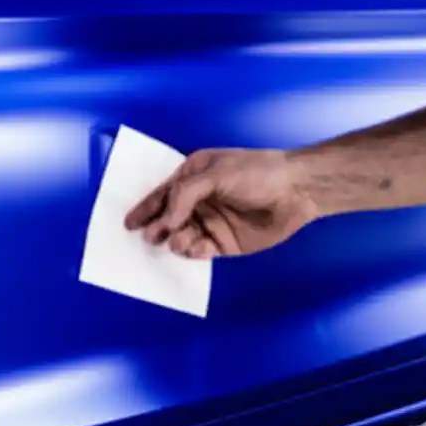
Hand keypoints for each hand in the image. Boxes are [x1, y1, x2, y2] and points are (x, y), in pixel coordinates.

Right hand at [124, 148, 318, 258]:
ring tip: (178, 239)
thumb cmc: (256, 173)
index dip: (145, 208)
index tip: (128, 223)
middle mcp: (197, 201)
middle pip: (167, 218)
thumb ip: (186, 194)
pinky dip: (192, 252)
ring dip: (174, 240)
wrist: (296, 191)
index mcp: (193, 177)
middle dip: (156, 227)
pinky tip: (194, 247)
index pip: (162, 194)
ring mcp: (209, 223)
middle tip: (151, 235)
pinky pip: (198, 251)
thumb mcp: (216, 173)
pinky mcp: (223, 244)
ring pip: (179, 237)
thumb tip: (166, 220)